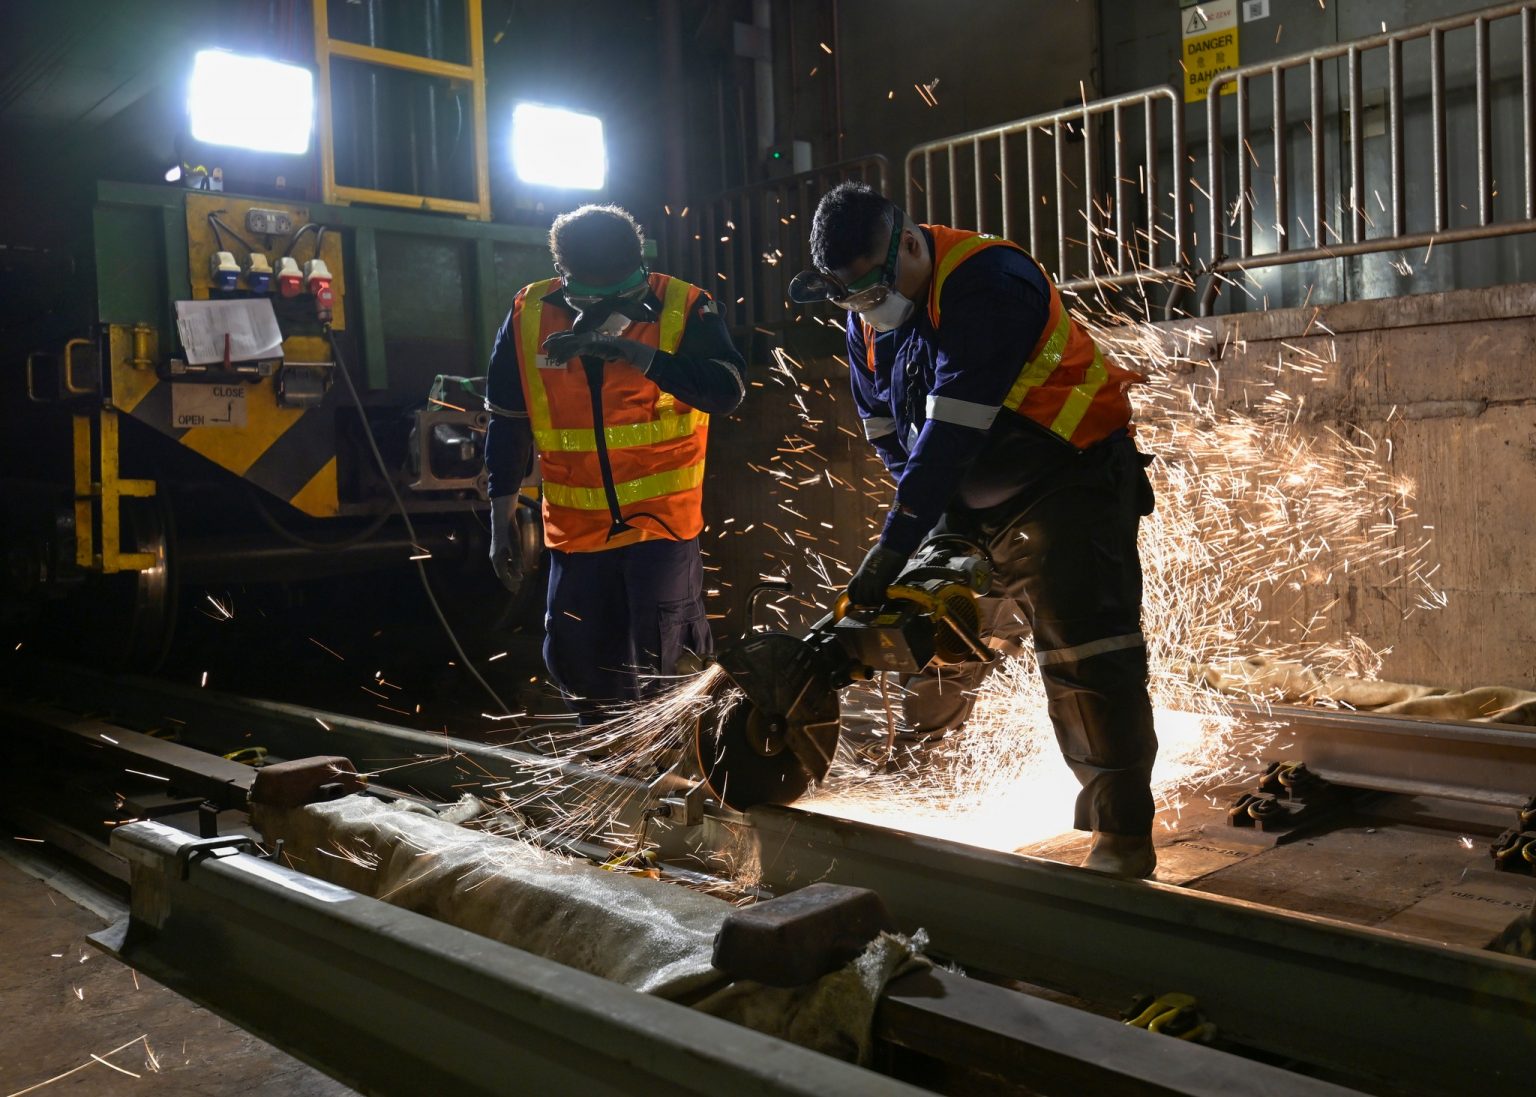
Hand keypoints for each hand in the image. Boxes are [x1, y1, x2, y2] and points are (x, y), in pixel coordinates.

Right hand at [488, 495, 523, 594]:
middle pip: (502, 572)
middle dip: (509, 579)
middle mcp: (494, 557)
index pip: (503, 576)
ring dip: (510, 572)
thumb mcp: (515, 548)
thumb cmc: (509, 533)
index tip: (515, 590)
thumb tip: (519, 574)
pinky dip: (509, 565)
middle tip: (517, 586)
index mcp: (497, 559)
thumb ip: (517, 561)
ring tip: (518, 577)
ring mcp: (495, 552)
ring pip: (503, 566)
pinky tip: (515, 564)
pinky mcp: (498, 547)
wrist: (502, 518)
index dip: (509, 583)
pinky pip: (503, 560)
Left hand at [542, 331, 656, 370]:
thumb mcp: (598, 348)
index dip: (558, 336)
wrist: (624, 349)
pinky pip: (574, 351)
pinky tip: (559, 361)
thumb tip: (584, 349)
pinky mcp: (590, 346)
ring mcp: (587, 339)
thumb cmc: (613, 349)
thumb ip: (590, 347)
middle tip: (544, 346)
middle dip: (555, 341)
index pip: (569, 334)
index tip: (549, 339)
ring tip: (550, 356)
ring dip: (558, 350)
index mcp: (586, 334)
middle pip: (566, 337)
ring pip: (568, 343)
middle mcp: (586, 335)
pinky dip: (565, 356)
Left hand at [847, 544, 908, 605]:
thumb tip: (873, 573)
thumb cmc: (885, 550)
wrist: (892, 546)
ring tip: (882, 600)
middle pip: (859, 597)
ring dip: (875, 602)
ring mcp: (870, 580)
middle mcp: (863, 578)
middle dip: (866, 603)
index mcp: (860, 573)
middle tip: (875, 602)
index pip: (851, 589)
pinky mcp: (880, 581)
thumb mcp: (871, 561)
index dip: (854, 597)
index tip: (860, 601)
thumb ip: (870, 570)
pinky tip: (888, 599)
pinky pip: (879, 597)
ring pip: (868, 599)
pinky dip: (883, 600)